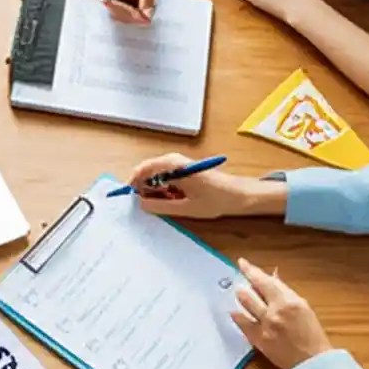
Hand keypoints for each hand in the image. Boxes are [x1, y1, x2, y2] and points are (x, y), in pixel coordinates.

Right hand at [98, 0, 157, 23]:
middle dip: (133, 19)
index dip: (135, 17)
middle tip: (146, 19)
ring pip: (117, 14)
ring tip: (142, 15)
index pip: (122, 9)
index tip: (146, 21)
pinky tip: (136, 12)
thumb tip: (146, 14)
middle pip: (118, 14)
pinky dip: (127, 14)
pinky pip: (117, 10)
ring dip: (130, 18)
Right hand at [129, 153, 285, 218]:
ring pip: (156, 176)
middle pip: (147, 172)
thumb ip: (160, 206)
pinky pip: (165, 178)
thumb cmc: (215, 200)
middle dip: (145, 189)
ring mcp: (179, 164)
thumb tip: (140, 204)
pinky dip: (164, 190)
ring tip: (166, 205)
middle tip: (150, 206)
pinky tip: (174, 201)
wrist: (239, 196)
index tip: (129, 198)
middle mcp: (174, 161)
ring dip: (155, 191)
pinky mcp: (183, 170)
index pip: (143, 169)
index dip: (133, 183)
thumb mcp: (185, 208)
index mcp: (173, 165)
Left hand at [230, 258, 332, 368]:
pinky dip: (237, 315)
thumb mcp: (303, 307)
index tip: (242, 263)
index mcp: (290, 301)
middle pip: (252, 290)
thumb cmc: (312, 334)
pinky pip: (241, 323)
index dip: (251, 270)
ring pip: (245, 303)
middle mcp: (275, 311)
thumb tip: (272, 278)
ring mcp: (265, 325)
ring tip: (239, 293)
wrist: (312, 361)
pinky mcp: (258, 339)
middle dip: (244, 283)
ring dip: (241, 296)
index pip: (265, 281)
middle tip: (240, 280)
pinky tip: (233, 311)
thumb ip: (285, 292)